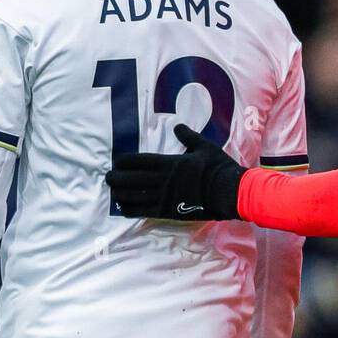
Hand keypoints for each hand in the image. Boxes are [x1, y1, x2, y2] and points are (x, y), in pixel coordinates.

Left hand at [107, 123, 244, 220]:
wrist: (229, 191)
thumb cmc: (218, 167)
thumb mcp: (203, 146)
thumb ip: (188, 136)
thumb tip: (177, 126)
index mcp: (169, 162)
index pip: (140, 161)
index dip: (124, 161)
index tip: (116, 161)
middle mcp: (163, 180)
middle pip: (132, 179)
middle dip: (117, 178)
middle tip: (107, 177)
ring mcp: (165, 197)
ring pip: (135, 196)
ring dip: (121, 194)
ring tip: (113, 192)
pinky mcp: (169, 211)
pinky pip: (145, 211)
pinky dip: (132, 210)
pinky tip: (123, 208)